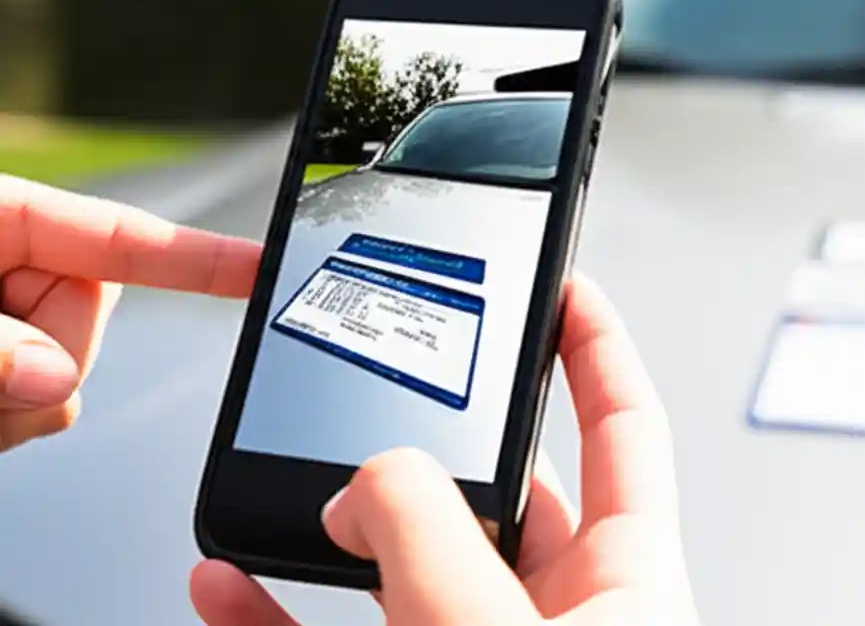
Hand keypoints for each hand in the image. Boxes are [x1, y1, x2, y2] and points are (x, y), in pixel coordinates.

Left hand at [0, 176, 260, 451]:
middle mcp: (5, 269)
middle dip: (52, 350)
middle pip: (94, 306)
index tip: (264, 267)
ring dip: (16, 405)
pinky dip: (6, 427)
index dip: (198, 253)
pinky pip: (41, 412)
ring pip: (70, 372)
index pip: (117, 233)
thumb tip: (56, 380)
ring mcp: (4, 329)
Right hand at [190, 276, 700, 624]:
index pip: (621, 424)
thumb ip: (432, 537)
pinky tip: (230, 584)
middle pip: (494, 487)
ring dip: (329, 527)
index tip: (563, 279)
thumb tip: (364, 481)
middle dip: (423, 442)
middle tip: (365, 409)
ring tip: (278, 488)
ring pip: (402, 565)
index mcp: (625, 576)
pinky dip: (278, 610)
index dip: (594, 344)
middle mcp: (558, 610)